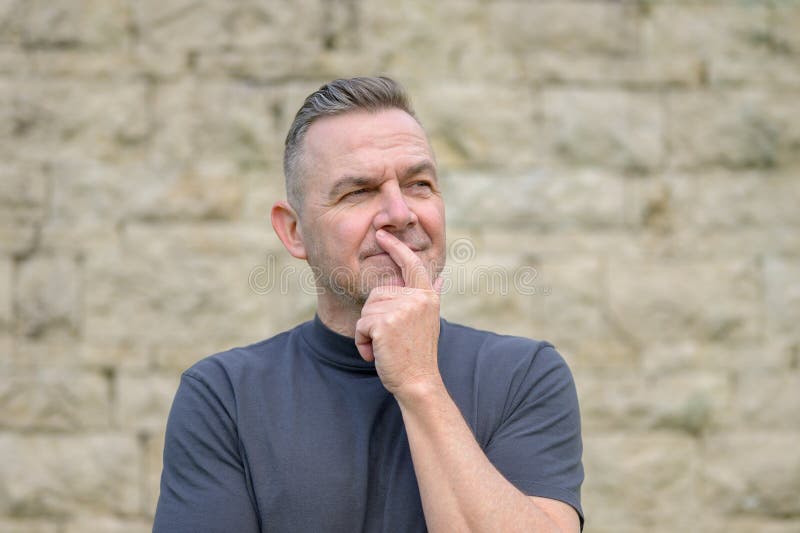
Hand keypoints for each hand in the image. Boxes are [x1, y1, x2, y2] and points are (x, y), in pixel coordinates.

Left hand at [355, 229, 444, 396]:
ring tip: (385, 347)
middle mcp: (417, 299)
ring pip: (367, 310)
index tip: (382, 234)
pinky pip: (361, 325)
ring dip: (368, 332)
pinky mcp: (385, 323)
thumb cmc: (419, 354)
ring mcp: (401, 310)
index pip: (411, 264)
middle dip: (374, 317)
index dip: (396, 248)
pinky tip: (377, 353)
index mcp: (426, 296)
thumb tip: (439, 279)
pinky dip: (363, 343)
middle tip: (389, 339)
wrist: (418, 382)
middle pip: (377, 293)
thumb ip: (430, 297)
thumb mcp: (428, 321)